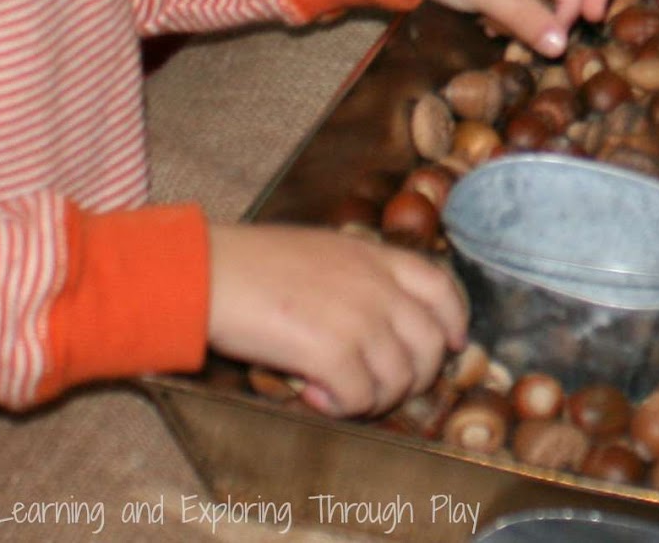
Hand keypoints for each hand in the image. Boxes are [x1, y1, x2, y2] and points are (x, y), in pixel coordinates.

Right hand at [207, 224, 467, 416]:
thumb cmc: (250, 262)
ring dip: (375, 398)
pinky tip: (314, 397)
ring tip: (341, 395)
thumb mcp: (322, 251)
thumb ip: (357, 277)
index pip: (441, 288)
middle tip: (381, 388)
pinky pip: (362, 397)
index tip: (452, 344)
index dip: (454, 321)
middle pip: (430, 344)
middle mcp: (378, 287)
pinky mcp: (333, 353)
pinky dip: (343, 407)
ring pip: (400, 379)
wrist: (205, 272)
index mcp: (376, 257)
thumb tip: (375, 318)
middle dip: (414, 376)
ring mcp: (360, 319)